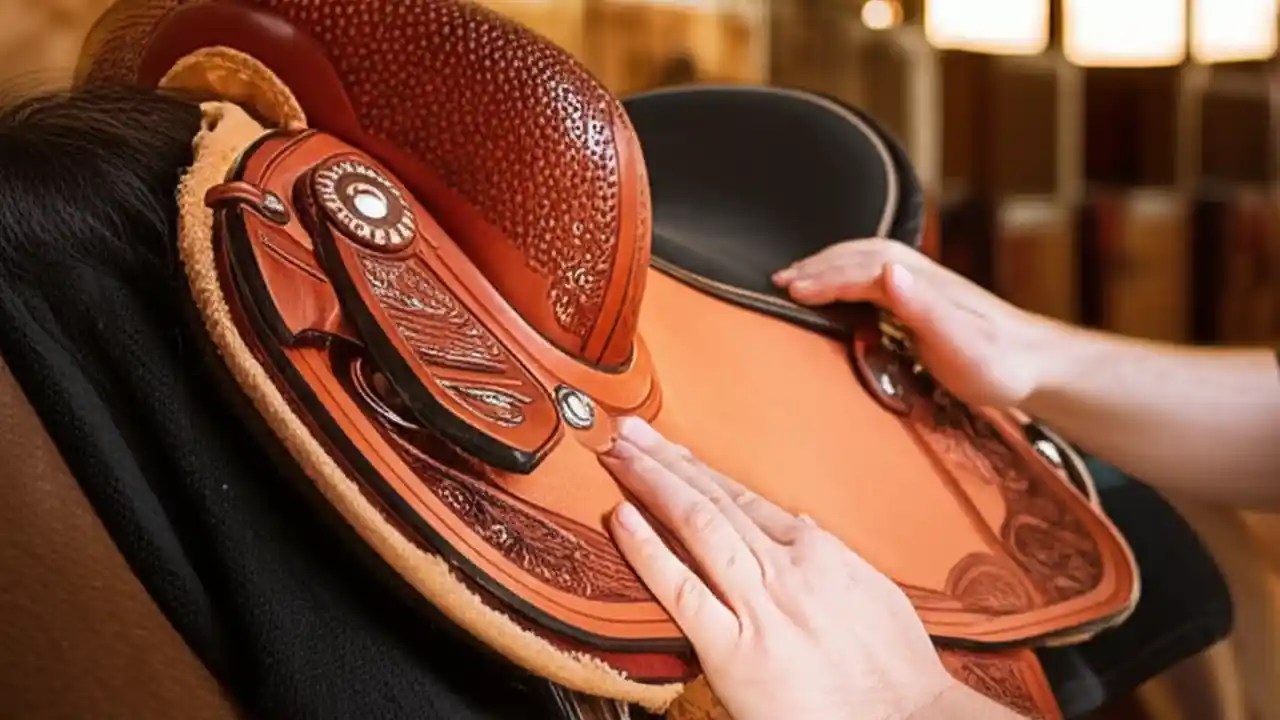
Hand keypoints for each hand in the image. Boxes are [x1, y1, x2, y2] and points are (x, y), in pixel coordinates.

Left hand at [601, 417, 988, 719]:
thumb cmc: (899, 673)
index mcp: (819, 552)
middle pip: (714, 499)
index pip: (744, 498)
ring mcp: (760, 605)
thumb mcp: (875, 595)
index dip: (700, 471)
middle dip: (666, 461)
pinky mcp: (735, 650)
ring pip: (696, 525)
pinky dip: (649, 550)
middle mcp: (787, 568)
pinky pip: (683, 589)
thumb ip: (832, 559)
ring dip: (652, 483)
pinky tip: (622, 519)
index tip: (671, 450)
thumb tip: (801, 525)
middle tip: (629, 432)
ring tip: (619, 455)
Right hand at [772, 238, 1060, 408]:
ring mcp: (924, 282)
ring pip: (866, 260)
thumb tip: (887, 270)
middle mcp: (919, 274)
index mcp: (919, 282)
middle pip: (858, 256)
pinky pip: (875, 274)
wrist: (1039, 364)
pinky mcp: (926, 296)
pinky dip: (848, 274)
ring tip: (797, 279)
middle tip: (778, 281)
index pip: (858, 271)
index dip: (823, 279)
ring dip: (829, 265)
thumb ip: (920, 306)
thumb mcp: (957, 342)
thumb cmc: (998, 363)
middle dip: (816, 265)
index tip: (789, 290)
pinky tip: (842, 287)